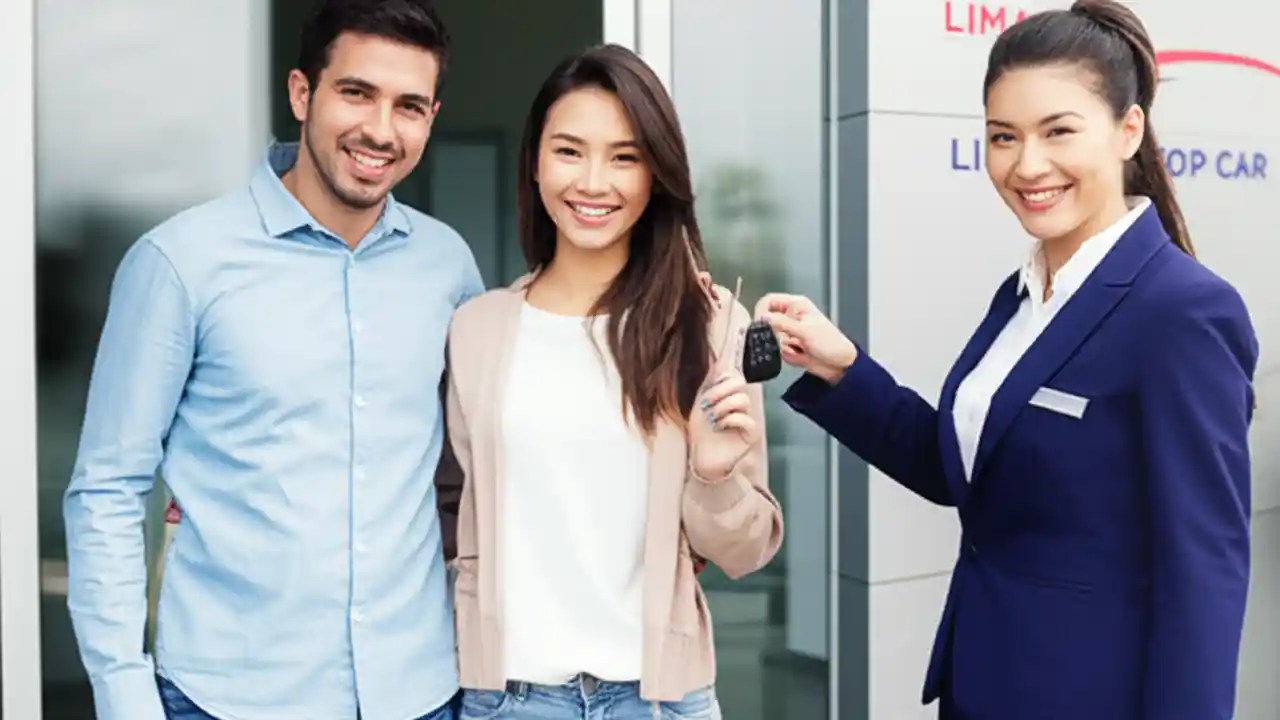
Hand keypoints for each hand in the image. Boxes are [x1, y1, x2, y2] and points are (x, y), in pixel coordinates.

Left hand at [688, 327, 758, 480]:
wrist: (701, 457)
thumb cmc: (700, 433)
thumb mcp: (698, 405)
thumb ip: (707, 385)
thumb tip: (714, 363)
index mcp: (728, 395)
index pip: (733, 376)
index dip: (720, 379)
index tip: (707, 391)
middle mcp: (740, 404)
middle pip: (739, 383)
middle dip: (720, 391)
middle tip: (706, 404)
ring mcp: (748, 417)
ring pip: (742, 399)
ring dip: (722, 407)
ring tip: (711, 418)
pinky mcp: (751, 433)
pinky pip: (746, 419)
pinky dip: (730, 420)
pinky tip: (719, 427)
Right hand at [754, 293, 857, 384]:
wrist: (839, 364)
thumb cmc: (831, 343)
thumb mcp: (805, 330)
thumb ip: (781, 323)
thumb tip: (763, 318)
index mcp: (797, 305)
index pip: (769, 301)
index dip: (761, 311)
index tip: (759, 324)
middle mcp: (791, 317)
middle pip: (768, 321)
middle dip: (775, 333)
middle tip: (787, 339)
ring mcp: (790, 332)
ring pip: (772, 338)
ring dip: (784, 346)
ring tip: (800, 347)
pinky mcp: (790, 346)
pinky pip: (779, 350)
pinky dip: (788, 355)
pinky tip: (802, 354)